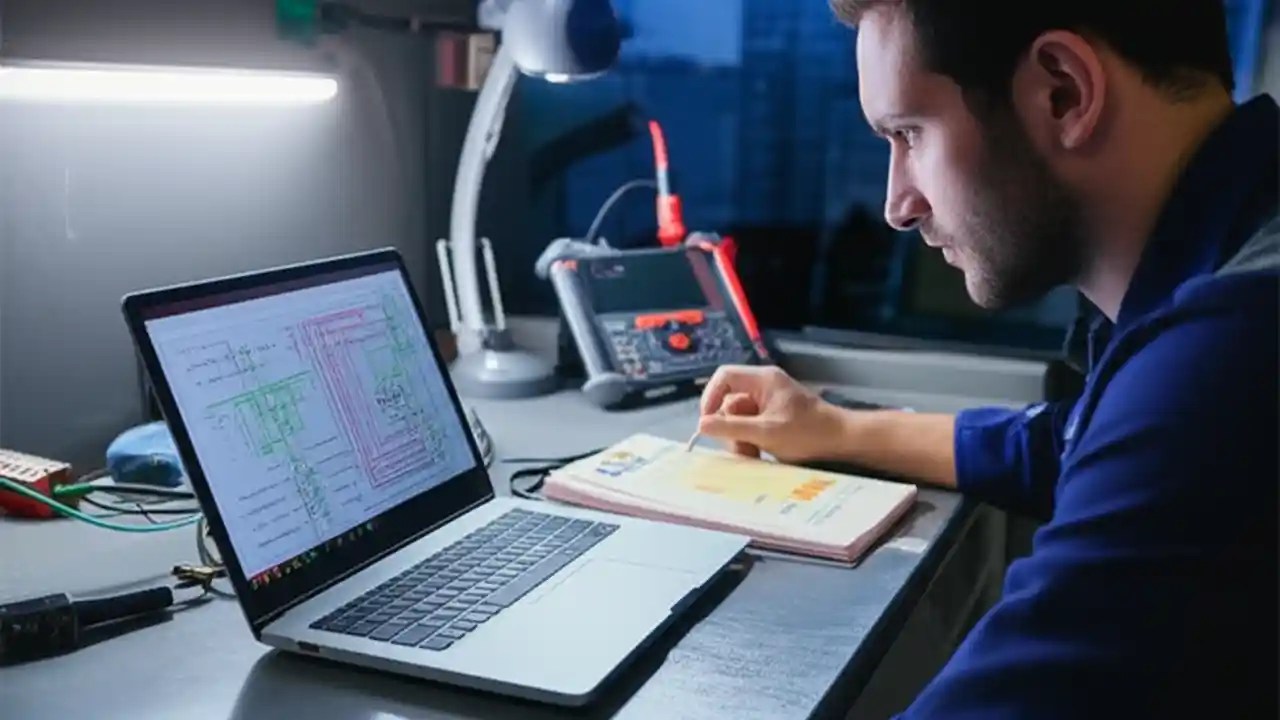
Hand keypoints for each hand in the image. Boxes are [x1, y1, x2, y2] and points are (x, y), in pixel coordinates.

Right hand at [697, 365, 842, 463]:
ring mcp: (769, 401)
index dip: (710, 397)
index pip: (724, 377)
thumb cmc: (806, 432)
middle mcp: (764, 386)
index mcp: (763, 380)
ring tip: (752, 455)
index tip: (707, 422)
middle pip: (730, 402)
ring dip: (741, 438)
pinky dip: (751, 440)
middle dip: (730, 428)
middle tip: (737, 449)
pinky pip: (752, 425)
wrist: (841, 440)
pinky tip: (760, 454)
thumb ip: (732, 428)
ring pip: (739, 418)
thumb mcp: (766, 432)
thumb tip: (701, 425)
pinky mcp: (774, 416)